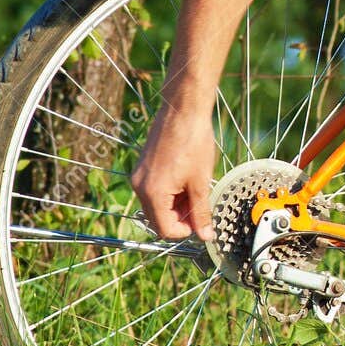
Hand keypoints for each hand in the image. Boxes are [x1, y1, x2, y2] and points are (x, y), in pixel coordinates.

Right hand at [130, 105, 216, 241]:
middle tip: (201, 205)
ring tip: (196, 187)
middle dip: (181, 217)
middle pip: (158, 219)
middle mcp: (139, 186)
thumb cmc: (193, 142)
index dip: (185, 230)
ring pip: (157, 205)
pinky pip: (154, 190)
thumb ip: (201, 211)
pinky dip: (170, 192)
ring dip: (177, 205)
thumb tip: (205, 235)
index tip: (201, 222)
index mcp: (152, 193)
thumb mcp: (201, 181)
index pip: (165, 229)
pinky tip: (187, 178)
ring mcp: (139, 175)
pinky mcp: (143, 167)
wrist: (183, 110)